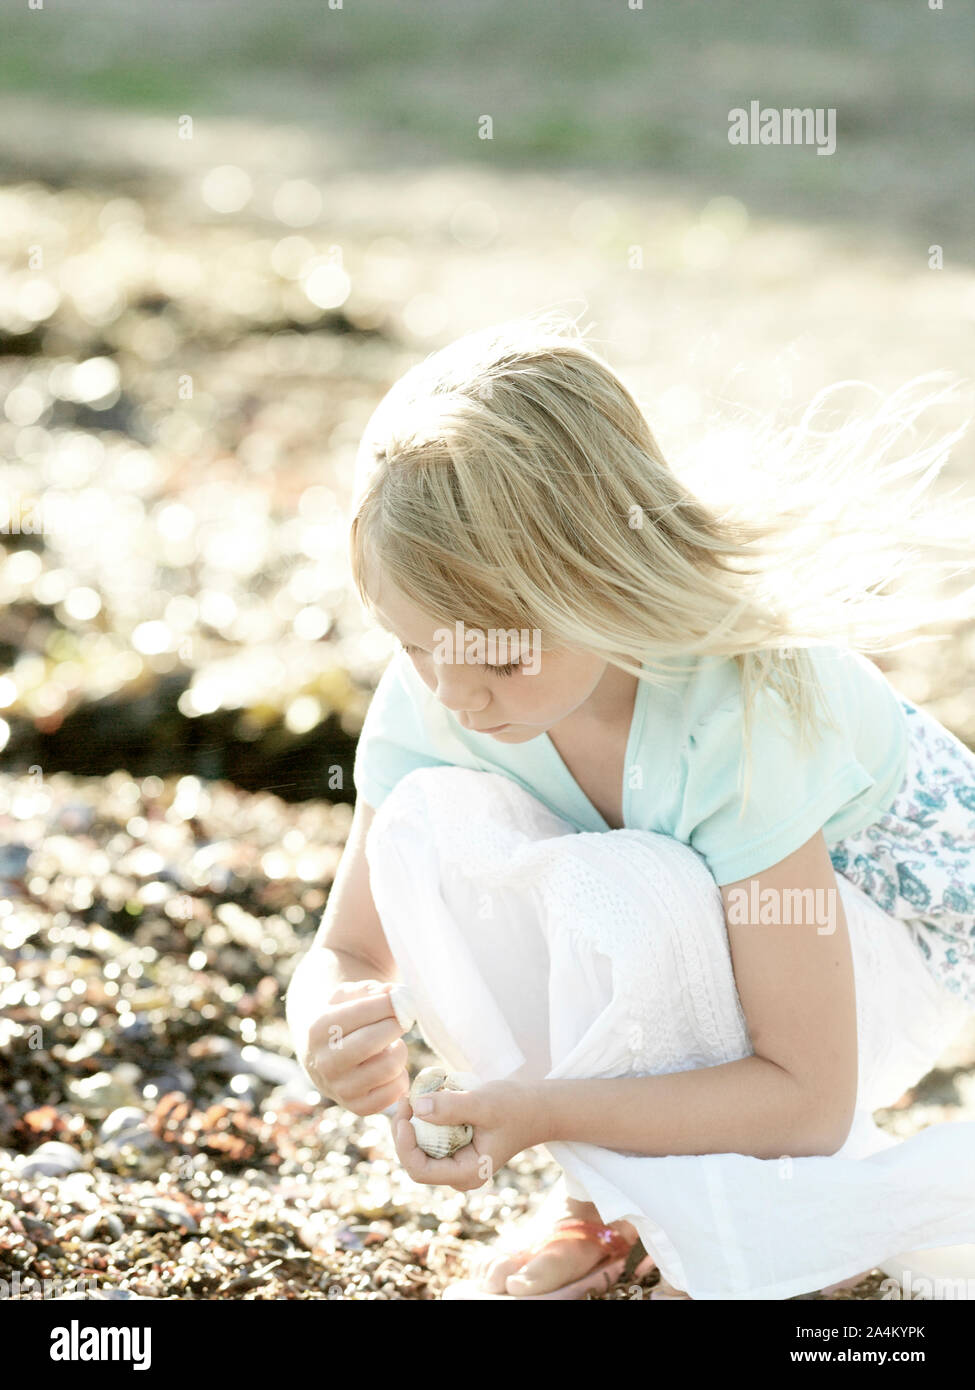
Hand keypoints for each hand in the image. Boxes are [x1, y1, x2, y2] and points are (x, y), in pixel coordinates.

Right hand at [299, 979, 409, 1115]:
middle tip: (401, 1020)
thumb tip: (396, 994)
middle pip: (373, 1041)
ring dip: (400, 1051)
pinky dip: (401, 1077)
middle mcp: (325, 1062)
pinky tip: (391, 1066)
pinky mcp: (357, 1107)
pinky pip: (394, 1092)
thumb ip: (371, 990)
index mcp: (318, 1030)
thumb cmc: (341, 1018)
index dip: (388, 1004)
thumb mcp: (347, 996)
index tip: (401, 1000)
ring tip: (392, 1044)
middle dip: (395, 1026)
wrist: (321, 1055)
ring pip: (388, 1067)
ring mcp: (340, 1089)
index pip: (361, 1012)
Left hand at [391, 1078, 540, 1191]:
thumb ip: (452, 1107)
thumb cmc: (515, 1107)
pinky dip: (424, 1119)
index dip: (405, 1145)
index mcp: (467, 1173)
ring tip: (415, 1095)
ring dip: (412, 1124)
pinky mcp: (455, 1148)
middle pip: (415, 1161)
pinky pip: (430, 1138)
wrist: (536, 1107)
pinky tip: (427, 1098)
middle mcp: (458, 1173)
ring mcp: (456, 1162)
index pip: (420, 1170)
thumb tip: (417, 1108)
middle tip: (406, 1099)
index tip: (405, 1115)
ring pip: (420, 1149)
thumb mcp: (484, 1104)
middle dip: (405, 1131)